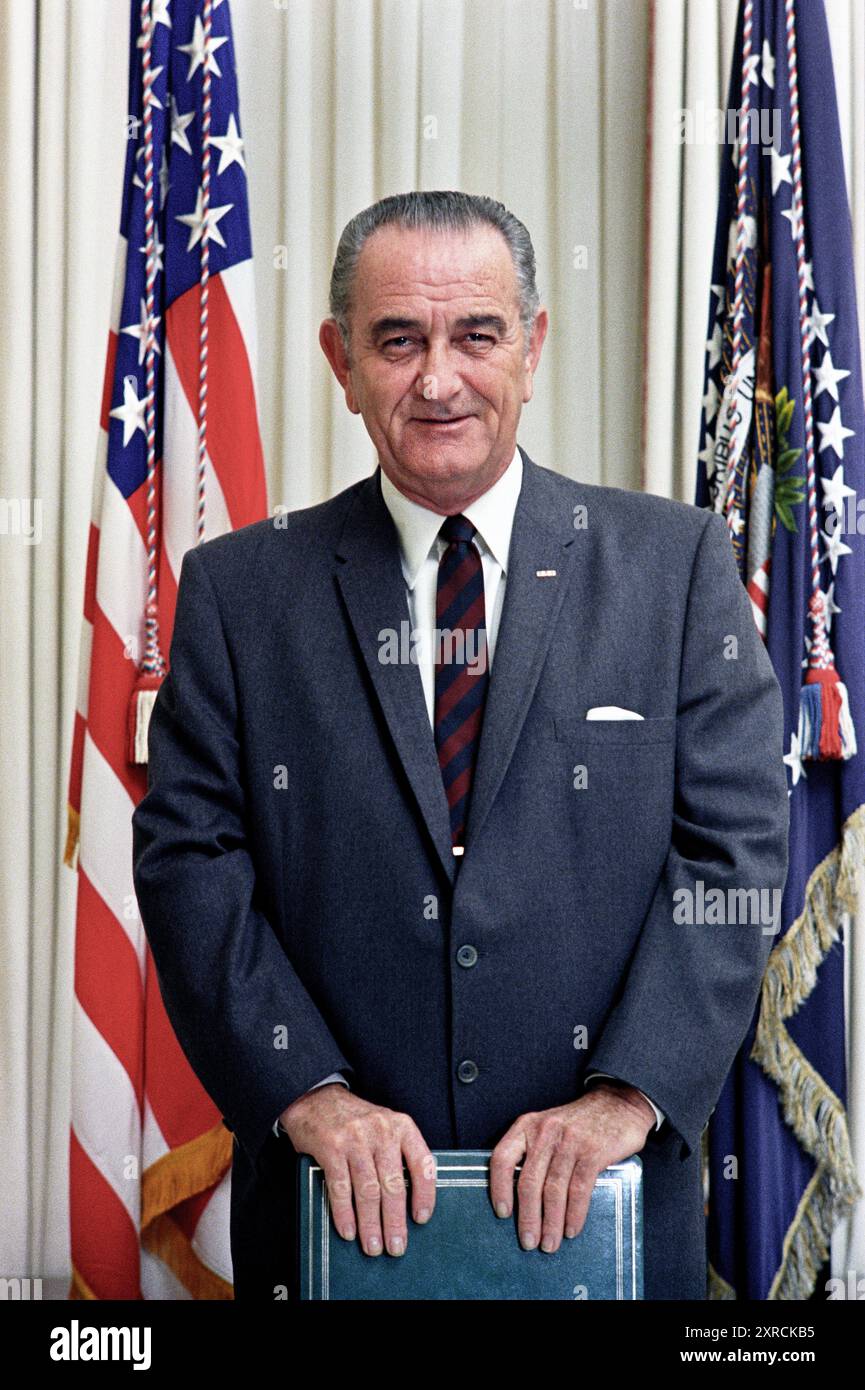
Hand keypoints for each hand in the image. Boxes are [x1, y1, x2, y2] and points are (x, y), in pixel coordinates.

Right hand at [279, 1084, 435, 1257]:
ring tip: (373, 1246)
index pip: (422, 1163)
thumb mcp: (384, 1126)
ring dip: (370, 1224)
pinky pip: (340, 1188)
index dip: (425, 1194)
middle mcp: (381, 1130)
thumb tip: (407, 1203)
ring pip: (368, 1190)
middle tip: (396, 1246)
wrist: (316, 1099)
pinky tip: (349, 1230)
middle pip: (393, 1185)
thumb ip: (397, 1154)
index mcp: (401, 1126)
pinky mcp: (331, 1147)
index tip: (421, 1218)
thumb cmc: (356, 1121)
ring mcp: (355, 1138)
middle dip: (395, 1221)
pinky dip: (345, 1213)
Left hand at [489, 1081, 654, 1253]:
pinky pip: (579, 1189)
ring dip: (551, 1223)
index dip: (499, 1188)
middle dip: (528, 1218)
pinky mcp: (593, 1151)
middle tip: (529, 1242)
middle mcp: (545, 1132)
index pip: (502, 1158)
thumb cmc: (578, 1123)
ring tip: (550, 1243)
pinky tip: (572, 1229)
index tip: (502, 1213)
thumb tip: (521, 1200)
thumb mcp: (548, 1128)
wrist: (618, 1103)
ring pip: (553, 1190)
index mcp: (527, 1126)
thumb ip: (534, 1154)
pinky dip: (574, 1214)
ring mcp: (569, 1141)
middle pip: (529, 1182)